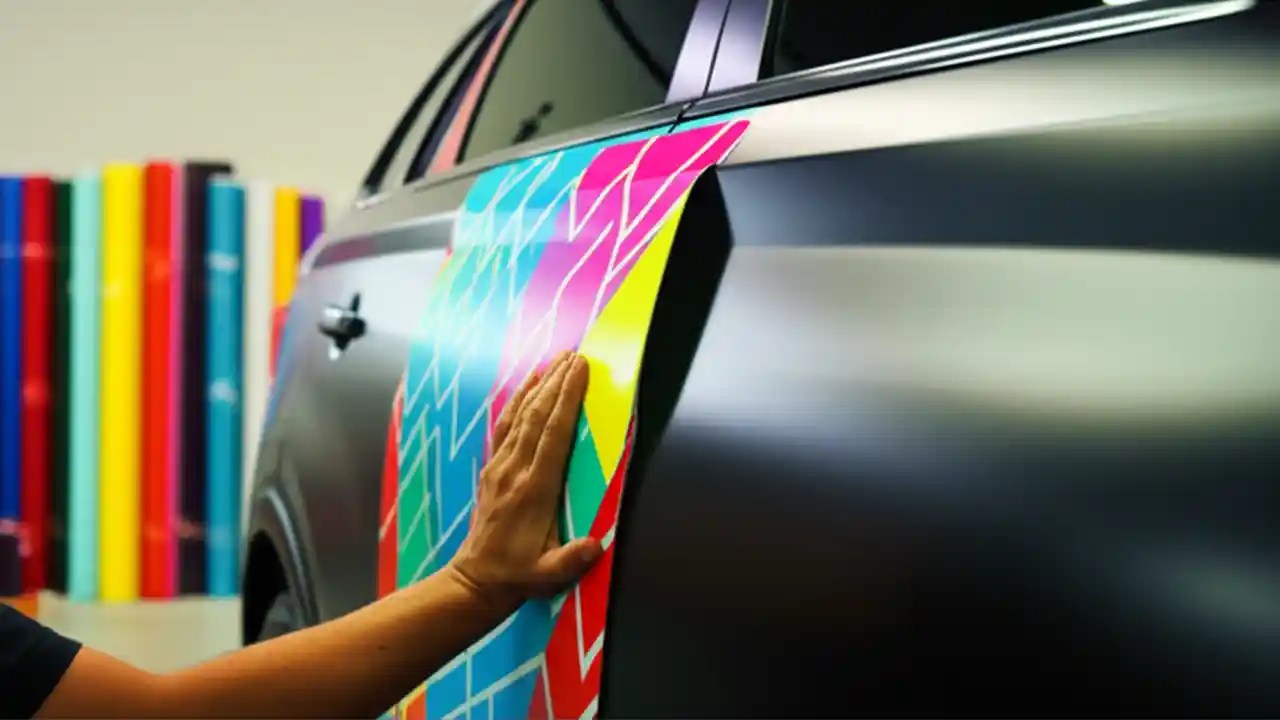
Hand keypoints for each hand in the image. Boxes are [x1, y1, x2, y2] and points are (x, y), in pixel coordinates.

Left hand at [446, 351, 602, 610]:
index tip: (580, 371)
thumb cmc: (519, 576)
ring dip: (538, 385)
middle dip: (556, 382)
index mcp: (533, 490)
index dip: (567, 401)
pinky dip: (518, 401)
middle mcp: (514, 471)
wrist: (476, 580)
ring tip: (555, 360)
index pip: (552, 436)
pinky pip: (505, 426)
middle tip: (575, 355)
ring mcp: (499, 467)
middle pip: (537, 416)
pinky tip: (528, 386)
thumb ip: (571, 559)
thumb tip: (595, 545)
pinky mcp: (492, 468)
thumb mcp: (547, 575)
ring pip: (519, 416)